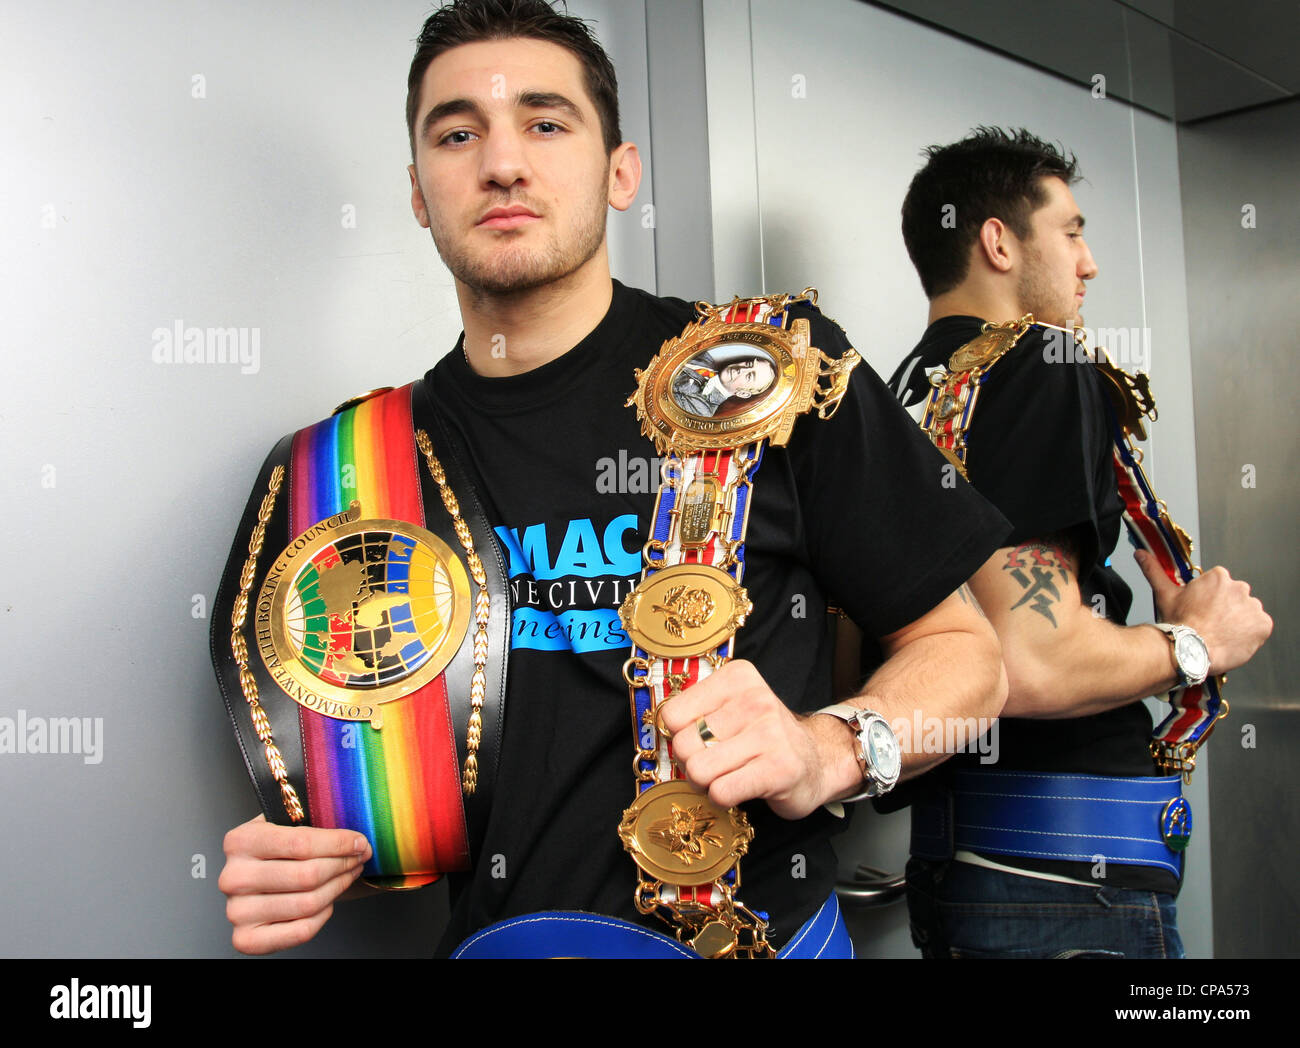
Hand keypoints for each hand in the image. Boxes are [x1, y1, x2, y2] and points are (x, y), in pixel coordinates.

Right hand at [219, 814, 371, 954]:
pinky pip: (301, 930)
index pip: (301, 843)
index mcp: (240, 841)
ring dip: (338, 887)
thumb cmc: (276, 848)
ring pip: (308, 903)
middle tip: (360, 858)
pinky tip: (328, 900)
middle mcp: (233, 877)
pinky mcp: (246, 939)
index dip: (339, 843)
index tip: (361, 842)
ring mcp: (237, 911)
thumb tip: (355, 834)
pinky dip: (323, 915)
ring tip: (349, 874)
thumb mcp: (285, 822)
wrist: (254, 877)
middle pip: (307, 876)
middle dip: (343, 865)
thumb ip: (312, 819)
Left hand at [658, 660, 859, 819]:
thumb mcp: (730, 706)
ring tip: (728, 775)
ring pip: (699, 770)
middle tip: (714, 763)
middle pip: (683, 745)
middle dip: (692, 763)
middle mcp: (755, 700)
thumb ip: (695, 711)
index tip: (701, 738)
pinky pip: (721, 792)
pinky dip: (723, 798)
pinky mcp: (778, 769)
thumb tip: (660, 731)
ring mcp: (769, 734)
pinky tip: (741, 788)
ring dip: (707, 783)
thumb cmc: (763, 736)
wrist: (817, 759)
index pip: (673, 714)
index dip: (680, 735)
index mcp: (737, 678)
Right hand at [1136, 551, 1272, 673]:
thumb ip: (1154, 570)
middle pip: (1235, 598)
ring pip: (1246, 612)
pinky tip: (1231, 639)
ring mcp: (1253, 607)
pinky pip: (1259, 628)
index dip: (1208, 599)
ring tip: (1219, 633)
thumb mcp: (1165, 594)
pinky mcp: (1263, 625)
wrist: (1190, 651)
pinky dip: (1248, 634)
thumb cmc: (1179, 624)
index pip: (1218, 585)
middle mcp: (1239, 588)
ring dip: (1237, 621)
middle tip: (1209, 623)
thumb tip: (1141, 555)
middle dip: (1225, 609)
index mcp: (1218, 577)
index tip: (1201, 609)